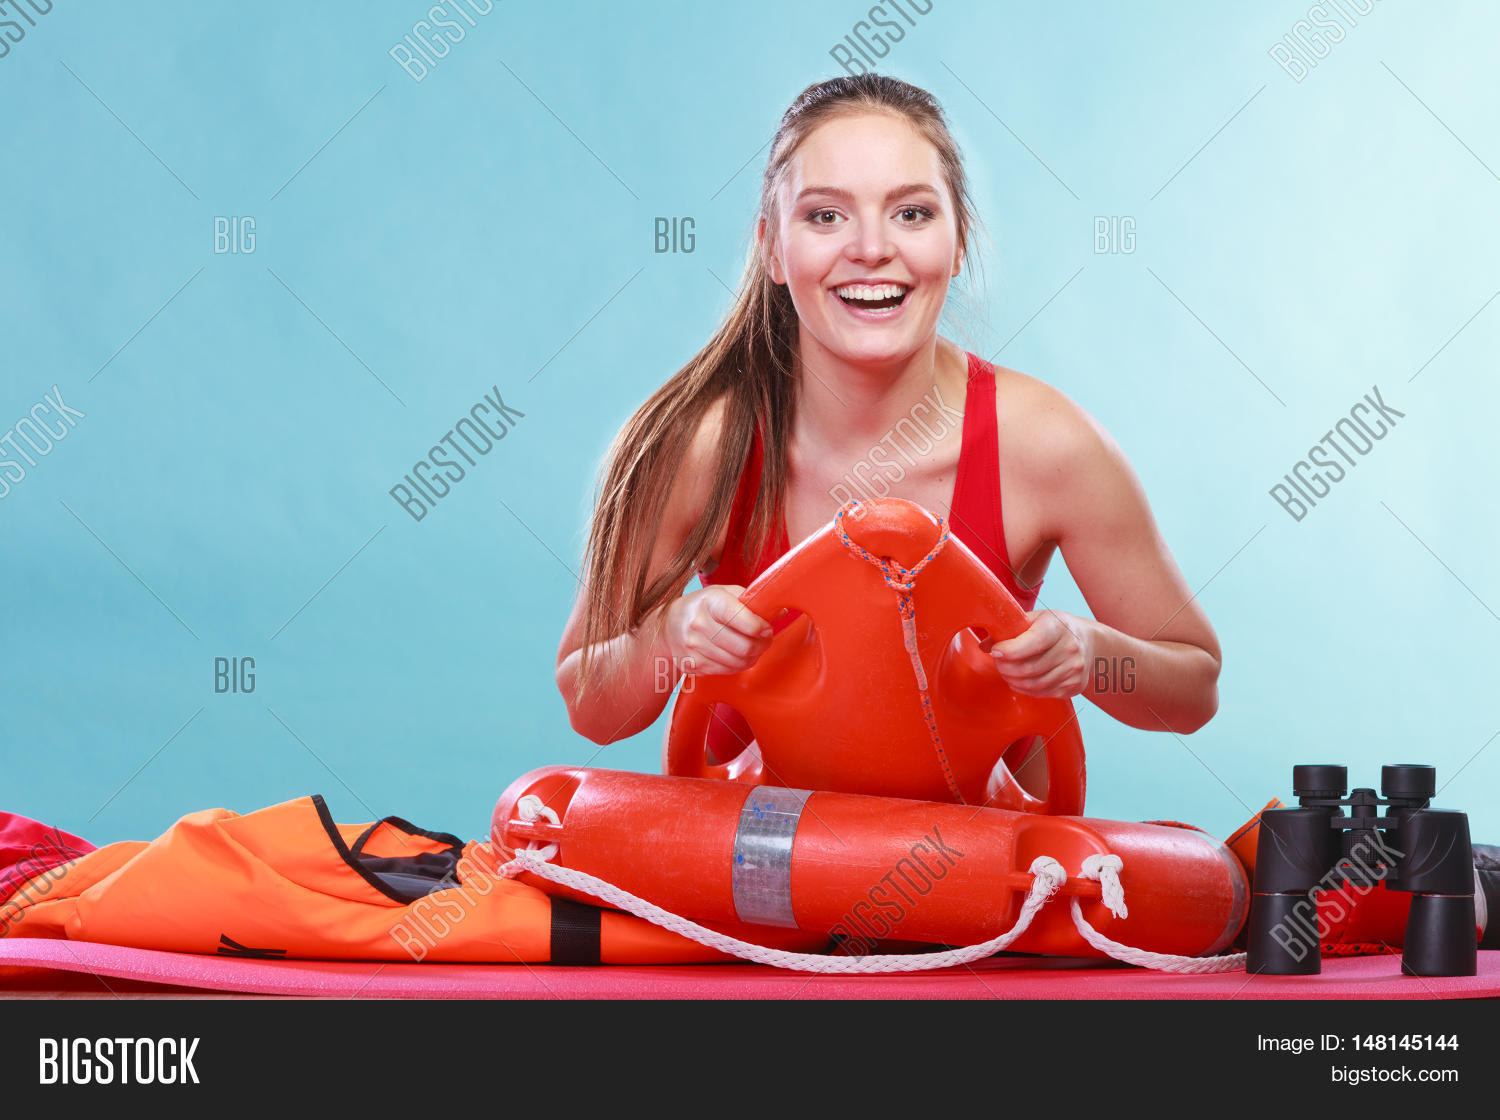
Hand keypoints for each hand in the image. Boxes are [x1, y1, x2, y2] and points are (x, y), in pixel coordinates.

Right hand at [660, 585, 774, 678]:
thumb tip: (778, 611)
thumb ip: (750, 600)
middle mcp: (698, 624)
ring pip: (738, 662)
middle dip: (762, 645)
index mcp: (710, 602)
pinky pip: (726, 671)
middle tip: (765, 639)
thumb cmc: (703, 606)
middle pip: (744, 646)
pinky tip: (737, 655)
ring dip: (753, 657)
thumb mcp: (723, 593)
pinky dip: (738, 666)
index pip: (742, 619)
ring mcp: (693, 647)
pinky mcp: (692, 665)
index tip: (766, 627)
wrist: (667, 626)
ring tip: (753, 647)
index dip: (761, 627)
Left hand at [989, 610, 1095, 697]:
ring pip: (1034, 684)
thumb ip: (1010, 629)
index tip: (996, 651)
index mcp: (1057, 626)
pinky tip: (1020, 681)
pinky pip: (1043, 693)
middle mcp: (1070, 647)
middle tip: (998, 663)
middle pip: (1029, 668)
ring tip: (1006, 672)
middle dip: (1006, 668)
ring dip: (1013, 680)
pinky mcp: (1075, 686)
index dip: (1009, 651)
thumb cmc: (1054, 628)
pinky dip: (1026, 689)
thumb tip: (985, 646)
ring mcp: (1075, 669)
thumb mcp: (1035, 619)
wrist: (1089, 641)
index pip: (1031, 643)